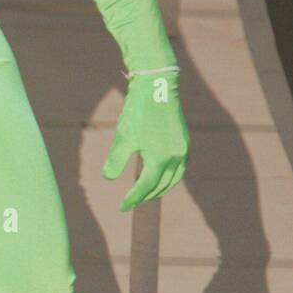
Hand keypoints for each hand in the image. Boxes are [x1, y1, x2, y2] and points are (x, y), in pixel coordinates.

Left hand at [102, 70, 188, 211]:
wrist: (157, 85)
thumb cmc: (138, 112)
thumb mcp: (124, 137)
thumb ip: (116, 160)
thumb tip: (108, 178)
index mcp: (161, 159)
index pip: (146, 186)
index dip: (134, 198)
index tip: (123, 207)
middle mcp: (176, 157)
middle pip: (162, 185)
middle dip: (148, 196)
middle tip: (133, 202)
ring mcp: (183, 149)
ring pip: (174, 177)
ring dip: (161, 187)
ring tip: (148, 192)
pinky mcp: (184, 140)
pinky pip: (180, 166)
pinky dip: (170, 174)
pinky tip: (161, 172)